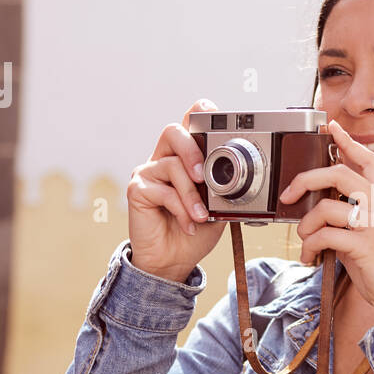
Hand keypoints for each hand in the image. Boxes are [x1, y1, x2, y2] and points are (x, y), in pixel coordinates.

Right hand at [126, 100, 227, 280]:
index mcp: (184, 156)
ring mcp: (148, 172)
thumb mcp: (218, 206)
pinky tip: (188, 223)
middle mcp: (163, 158)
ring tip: (201, 215)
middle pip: (173, 130)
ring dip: (192, 195)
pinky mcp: (137, 189)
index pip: (189, 122)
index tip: (214, 116)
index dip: (200, 113)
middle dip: (192, 149)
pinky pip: (163, 191)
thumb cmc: (195, 229)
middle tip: (203, 175)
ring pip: (172, 166)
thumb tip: (236, 177)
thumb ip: (223, 186)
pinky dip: (181, 209)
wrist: (174, 260)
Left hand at [278, 120, 373, 318]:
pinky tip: (311, 259)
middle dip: (306, 179)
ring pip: (326, 207)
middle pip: (340, 174)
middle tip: (289, 194)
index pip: (370, 161)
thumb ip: (354, 220)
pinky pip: (325, 236)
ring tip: (305, 242)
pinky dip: (310, 247)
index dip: (350, 142)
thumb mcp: (373, 237)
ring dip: (305, 227)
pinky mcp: (366, 246)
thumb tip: (322, 214)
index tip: (332, 127)